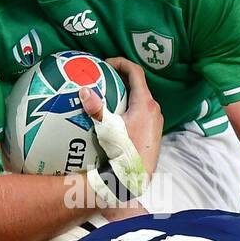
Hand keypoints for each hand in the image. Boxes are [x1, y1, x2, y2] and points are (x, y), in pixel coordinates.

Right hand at [79, 56, 161, 194]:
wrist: (136, 178)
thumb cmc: (124, 153)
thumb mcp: (107, 129)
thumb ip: (96, 109)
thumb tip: (84, 90)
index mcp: (145, 103)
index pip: (135, 72)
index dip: (121, 63)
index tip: (106, 63)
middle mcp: (154, 109)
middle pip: (138, 85)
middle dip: (121, 78)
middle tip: (104, 76)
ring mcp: (156, 121)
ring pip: (141, 99)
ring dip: (126, 93)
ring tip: (109, 94)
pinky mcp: (154, 132)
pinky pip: (142, 112)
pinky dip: (130, 107)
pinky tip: (116, 116)